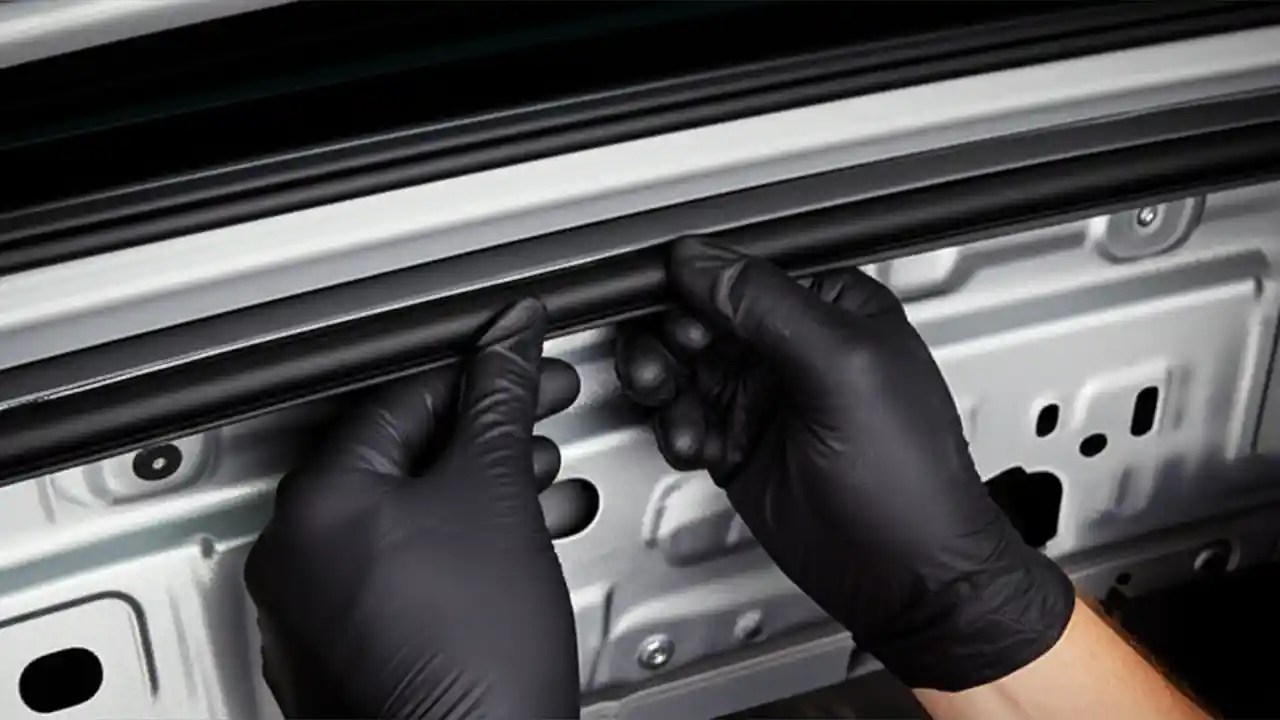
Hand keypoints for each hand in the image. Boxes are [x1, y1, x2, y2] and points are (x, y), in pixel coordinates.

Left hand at [245, 299, 581, 718]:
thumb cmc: (470, 658)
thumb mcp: (495, 494)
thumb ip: (501, 401)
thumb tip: (510, 342)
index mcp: (314, 505)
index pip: (402, 399)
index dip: (480, 371)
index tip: (521, 358)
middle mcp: (298, 558)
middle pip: (407, 460)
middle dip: (494, 437)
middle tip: (546, 417)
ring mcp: (321, 614)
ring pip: (416, 522)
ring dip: (491, 494)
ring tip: (550, 488)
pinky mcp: (355, 657)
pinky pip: (412, 575)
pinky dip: (469, 552)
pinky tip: (524, 548)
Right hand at [615, 237, 1073, 690]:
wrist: (907, 578)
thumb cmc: (908, 477)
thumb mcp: (840, 369)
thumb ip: (768, 306)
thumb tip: (703, 260)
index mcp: (828, 307)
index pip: (742, 270)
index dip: (697, 288)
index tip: (678, 315)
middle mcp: (789, 345)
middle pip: (697, 315)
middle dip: (669, 339)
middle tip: (666, 367)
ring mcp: (762, 396)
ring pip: (681, 366)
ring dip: (664, 384)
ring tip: (673, 408)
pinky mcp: (738, 445)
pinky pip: (682, 418)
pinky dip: (676, 429)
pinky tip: (696, 446)